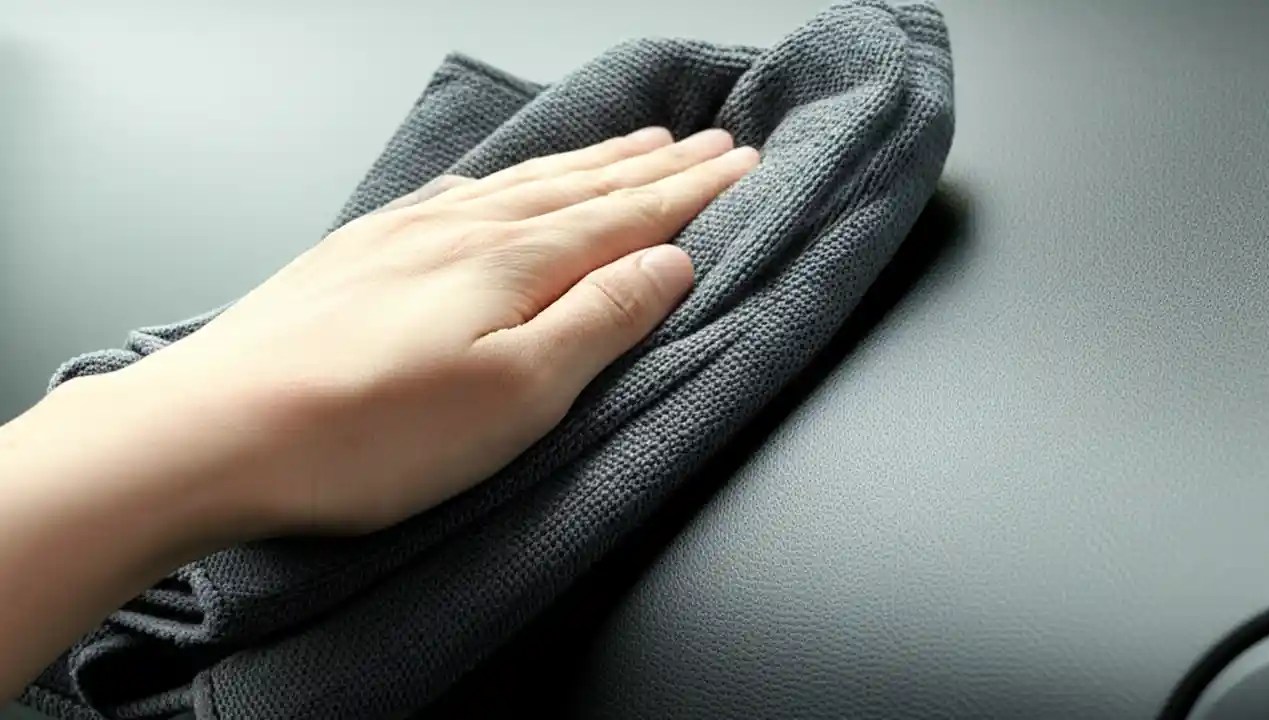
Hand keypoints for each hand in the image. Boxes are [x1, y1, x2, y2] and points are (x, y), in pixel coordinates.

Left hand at [105, 126, 757, 535]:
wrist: (213, 430)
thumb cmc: (370, 434)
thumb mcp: (515, 396)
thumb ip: (598, 322)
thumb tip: (668, 263)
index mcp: (514, 263)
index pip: (628, 217)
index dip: (692, 193)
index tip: (744, 166)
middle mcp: (466, 230)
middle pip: (583, 186)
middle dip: (654, 166)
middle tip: (710, 142)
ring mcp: (408, 234)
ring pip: (524, 181)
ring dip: (590, 161)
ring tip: (635, 142)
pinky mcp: (362, 251)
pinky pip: (463, 191)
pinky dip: (508, 175)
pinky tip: (503, 176)